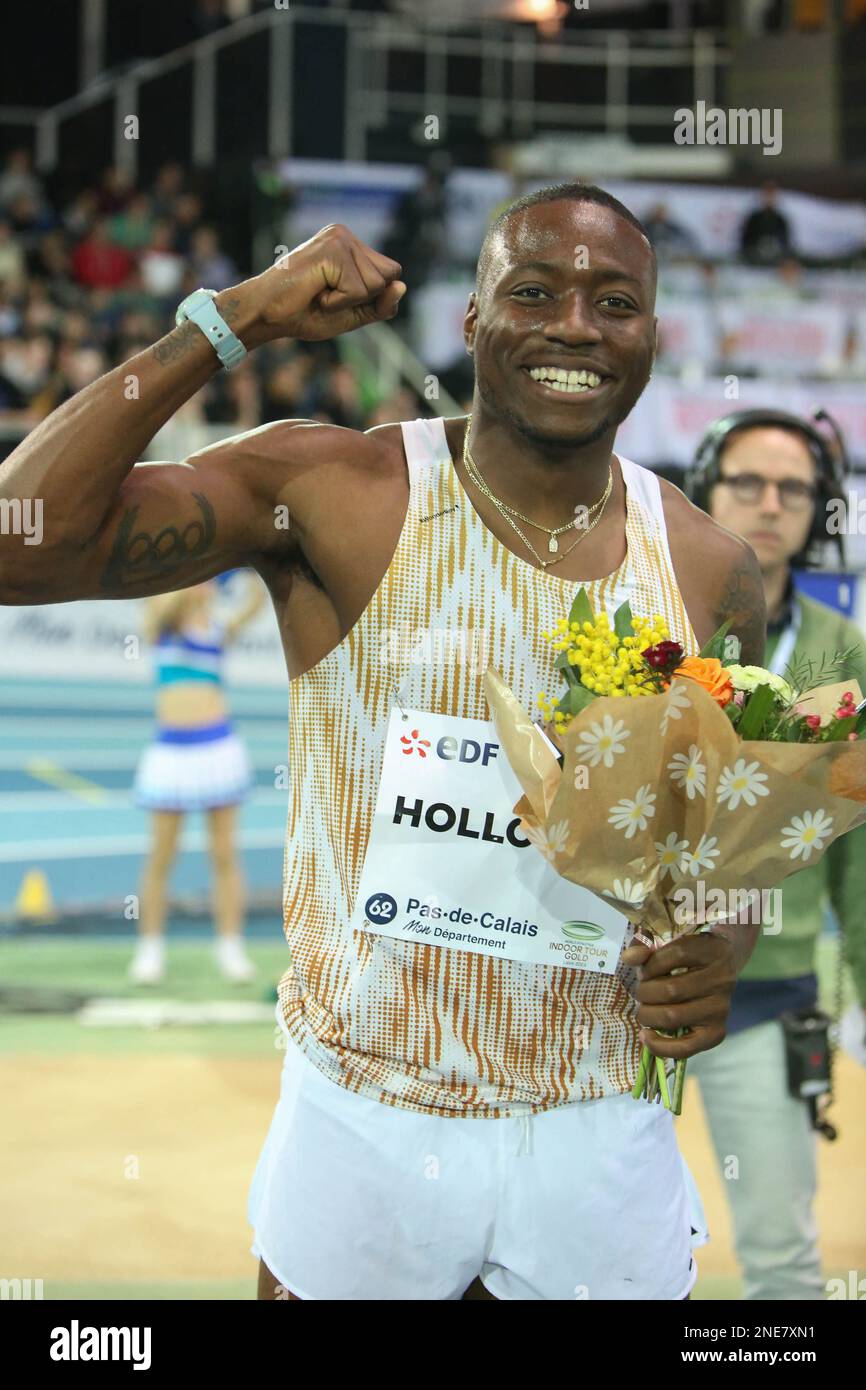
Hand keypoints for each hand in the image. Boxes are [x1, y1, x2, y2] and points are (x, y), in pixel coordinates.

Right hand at [221, 225, 405, 346]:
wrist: (267, 314)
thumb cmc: (304, 313)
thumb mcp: (352, 314)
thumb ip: (380, 305)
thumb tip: (403, 286)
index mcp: (351, 245)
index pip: (391, 273)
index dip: (372, 297)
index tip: (337, 297)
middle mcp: (346, 235)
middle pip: (389, 276)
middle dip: (363, 298)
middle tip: (327, 295)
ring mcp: (339, 238)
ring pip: (376, 284)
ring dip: (348, 301)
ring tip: (320, 293)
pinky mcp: (333, 249)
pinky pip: (358, 290)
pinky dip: (338, 302)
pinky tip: (316, 292)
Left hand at [620, 931, 738, 1058]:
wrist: (723, 968)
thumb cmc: (689, 956)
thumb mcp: (670, 943)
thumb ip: (645, 945)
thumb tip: (629, 958)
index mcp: (711, 951)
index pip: (677, 955)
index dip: (651, 964)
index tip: (644, 971)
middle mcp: (721, 980)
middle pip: (671, 990)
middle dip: (645, 993)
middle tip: (641, 993)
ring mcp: (721, 1008)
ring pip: (674, 1016)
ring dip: (648, 1014)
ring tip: (643, 1010)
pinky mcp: (717, 1032)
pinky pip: (686, 1047)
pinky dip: (661, 1046)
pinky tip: (645, 1036)